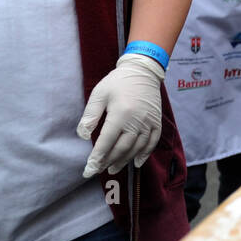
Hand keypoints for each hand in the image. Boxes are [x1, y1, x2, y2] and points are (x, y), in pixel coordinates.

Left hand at [78, 54, 165, 176]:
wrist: (143, 71)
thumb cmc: (118, 82)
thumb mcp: (99, 94)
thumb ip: (90, 115)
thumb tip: (83, 136)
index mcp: (120, 114)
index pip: (106, 142)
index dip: (96, 158)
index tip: (89, 170)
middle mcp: (136, 121)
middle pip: (121, 148)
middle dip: (108, 162)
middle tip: (98, 169)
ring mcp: (148, 123)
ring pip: (136, 148)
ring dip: (124, 161)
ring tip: (113, 168)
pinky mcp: (156, 122)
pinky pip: (152, 143)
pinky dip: (145, 154)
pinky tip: (137, 162)